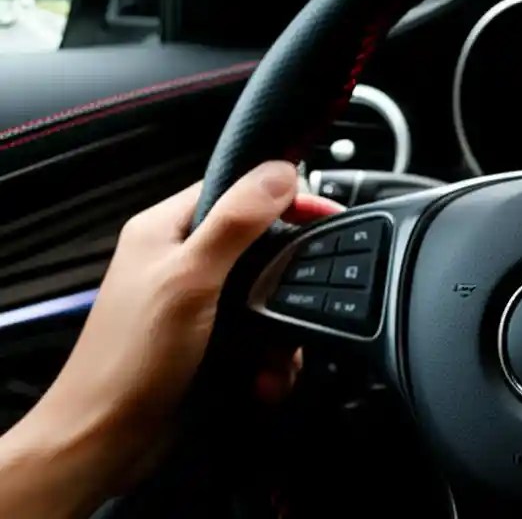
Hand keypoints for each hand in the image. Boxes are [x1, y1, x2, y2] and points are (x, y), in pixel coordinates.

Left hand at [0, 162, 339, 518]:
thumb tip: (280, 170)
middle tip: (306, 297)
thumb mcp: (189, 278)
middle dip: (288, 279)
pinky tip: (265, 379)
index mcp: (164, 230)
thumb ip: (236, 221)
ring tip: (277, 357)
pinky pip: (262, 337)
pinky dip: (272, 360)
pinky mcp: (211, 344)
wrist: (107, 440)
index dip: (283, 197)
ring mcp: (196, 306)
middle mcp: (180, 262)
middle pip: (260, 245)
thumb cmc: (131, 359)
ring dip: (283, 330)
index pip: (235, 189)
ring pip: (268, 297)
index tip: (324, 215)